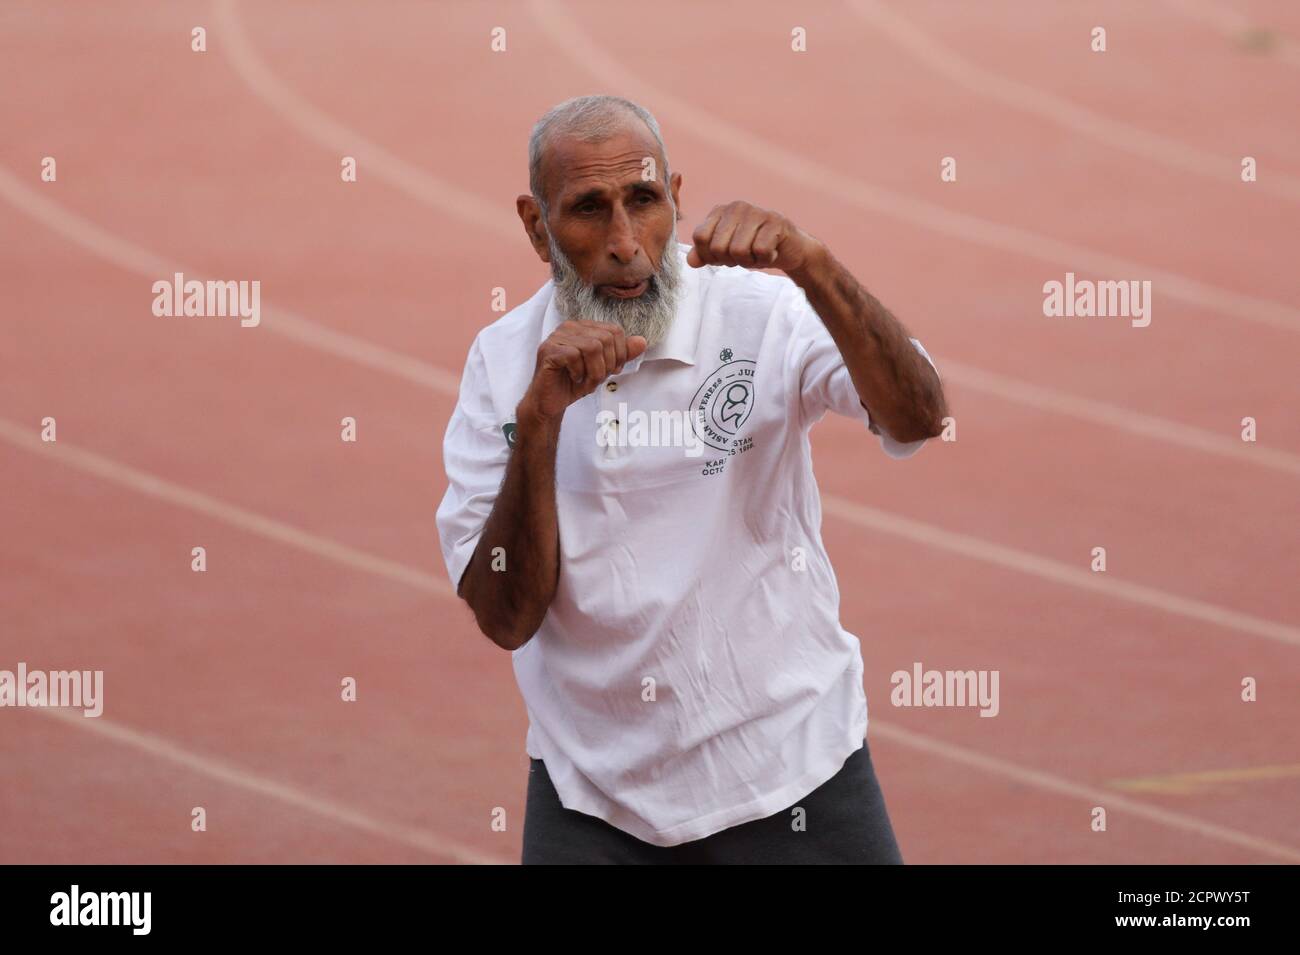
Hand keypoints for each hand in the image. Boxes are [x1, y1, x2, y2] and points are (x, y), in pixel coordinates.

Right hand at [521, 320, 646, 422]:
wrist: (550, 402)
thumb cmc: (575, 383)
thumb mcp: (604, 368)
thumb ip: (622, 354)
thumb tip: (642, 341)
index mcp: (584, 327)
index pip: (614, 331)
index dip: (620, 354)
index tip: (612, 370)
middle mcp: (570, 327)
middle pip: (605, 338)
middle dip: (607, 364)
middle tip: (597, 379)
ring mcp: (556, 336)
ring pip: (592, 347)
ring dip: (594, 371)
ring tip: (586, 381)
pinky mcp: (548, 350)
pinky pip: (574, 356)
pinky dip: (579, 372)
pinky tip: (574, 378)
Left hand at [686, 201, 820, 273]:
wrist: (788, 249)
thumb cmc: (753, 249)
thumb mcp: (725, 253)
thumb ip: (705, 254)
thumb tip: (690, 261)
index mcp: (720, 211)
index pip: (700, 237)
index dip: (709, 255)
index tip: (724, 256)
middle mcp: (737, 207)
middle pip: (718, 247)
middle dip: (730, 260)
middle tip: (744, 256)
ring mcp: (757, 212)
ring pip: (738, 251)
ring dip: (748, 261)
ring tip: (756, 254)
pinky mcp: (776, 222)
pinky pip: (760, 251)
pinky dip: (764, 259)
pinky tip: (770, 252)